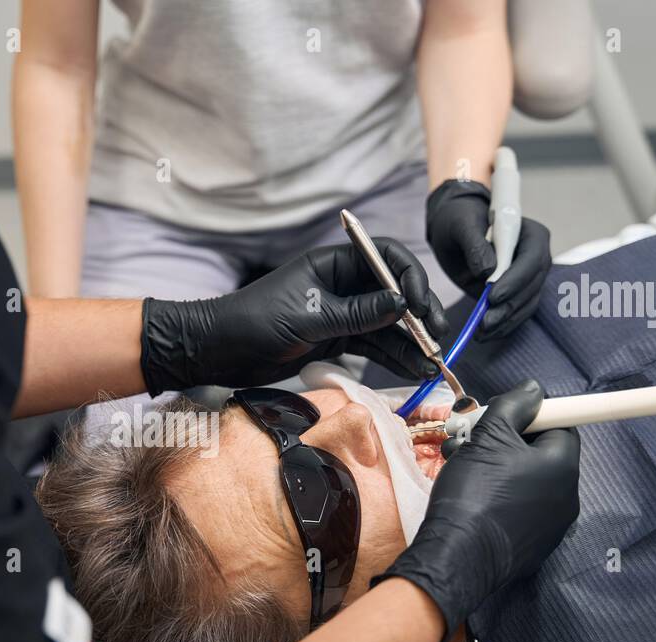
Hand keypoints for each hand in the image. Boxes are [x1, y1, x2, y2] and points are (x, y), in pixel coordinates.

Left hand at [139, 239, 447, 394]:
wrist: (219, 352)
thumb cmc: (254, 323)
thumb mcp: (309, 318)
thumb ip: (357, 314)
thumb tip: (402, 305)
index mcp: (333, 263)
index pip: (385, 258)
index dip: (410, 278)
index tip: (421, 306)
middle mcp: (341, 284)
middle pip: (392, 292)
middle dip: (418, 315)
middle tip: (436, 339)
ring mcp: (340, 312)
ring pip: (386, 324)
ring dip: (409, 342)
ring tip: (431, 363)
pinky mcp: (335, 339)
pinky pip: (372, 345)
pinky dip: (392, 356)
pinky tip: (413, 369)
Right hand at [376, 380, 580, 634]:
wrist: (457, 556)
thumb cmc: (475, 491)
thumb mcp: (489, 436)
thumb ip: (514, 406)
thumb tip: (535, 389)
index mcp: (563, 465)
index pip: (560, 426)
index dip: (530, 417)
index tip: (500, 419)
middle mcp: (567, 496)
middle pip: (540, 455)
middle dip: (506, 443)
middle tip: (472, 441)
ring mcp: (552, 526)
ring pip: (526, 484)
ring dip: (497, 470)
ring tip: (462, 467)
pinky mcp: (533, 547)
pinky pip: (519, 511)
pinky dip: (499, 500)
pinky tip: (470, 499)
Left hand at [426, 179, 550, 339]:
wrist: (456, 229)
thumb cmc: (460, 220)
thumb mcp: (462, 225)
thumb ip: (474, 244)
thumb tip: (487, 271)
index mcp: (531, 235)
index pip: (531, 260)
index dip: (515, 281)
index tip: (492, 296)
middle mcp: (537, 257)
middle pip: (532, 287)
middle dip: (509, 307)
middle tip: (484, 323)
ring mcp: (530, 278)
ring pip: (526, 304)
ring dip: (505, 322)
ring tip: (481, 333)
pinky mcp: (518, 293)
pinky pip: (517, 313)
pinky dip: (503, 326)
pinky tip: (485, 335)